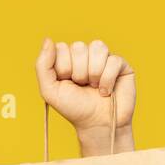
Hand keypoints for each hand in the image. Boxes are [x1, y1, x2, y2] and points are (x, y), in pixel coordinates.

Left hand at [34, 38, 134, 153]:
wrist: (97, 124)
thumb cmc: (74, 108)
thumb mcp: (50, 90)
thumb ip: (43, 65)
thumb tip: (48, 39)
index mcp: (68, 59)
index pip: (61, 47)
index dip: (62, 68)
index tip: (66, 83)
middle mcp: (86, 56)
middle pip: (79, 47)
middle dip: (77, 72)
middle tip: (81, 86)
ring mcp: (104, 58)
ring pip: (97, 47)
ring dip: (93, 73)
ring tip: (93, 87)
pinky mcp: (121, 65)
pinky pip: (113, 60)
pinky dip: (107, 80)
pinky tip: (106, 91)